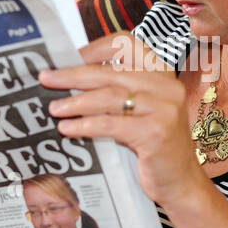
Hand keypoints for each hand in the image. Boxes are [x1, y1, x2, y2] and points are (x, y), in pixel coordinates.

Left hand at [41, 33, 207, 207]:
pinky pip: (111, 124)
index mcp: (162, 75)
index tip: (69, 58)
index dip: (96, 48)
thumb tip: (70, 80)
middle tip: (46, 79)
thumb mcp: (139, 113)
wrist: (181, 184)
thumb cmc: (154, 148)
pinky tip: (67, 129)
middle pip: (111, 72)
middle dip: (74, 76)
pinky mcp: (156, 133)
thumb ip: (117, 94)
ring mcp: (164, 109)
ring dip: (76, 102)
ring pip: (109, 97)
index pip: (127, 44)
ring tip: (54, 109)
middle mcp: (167, 86)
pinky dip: (85, 125)